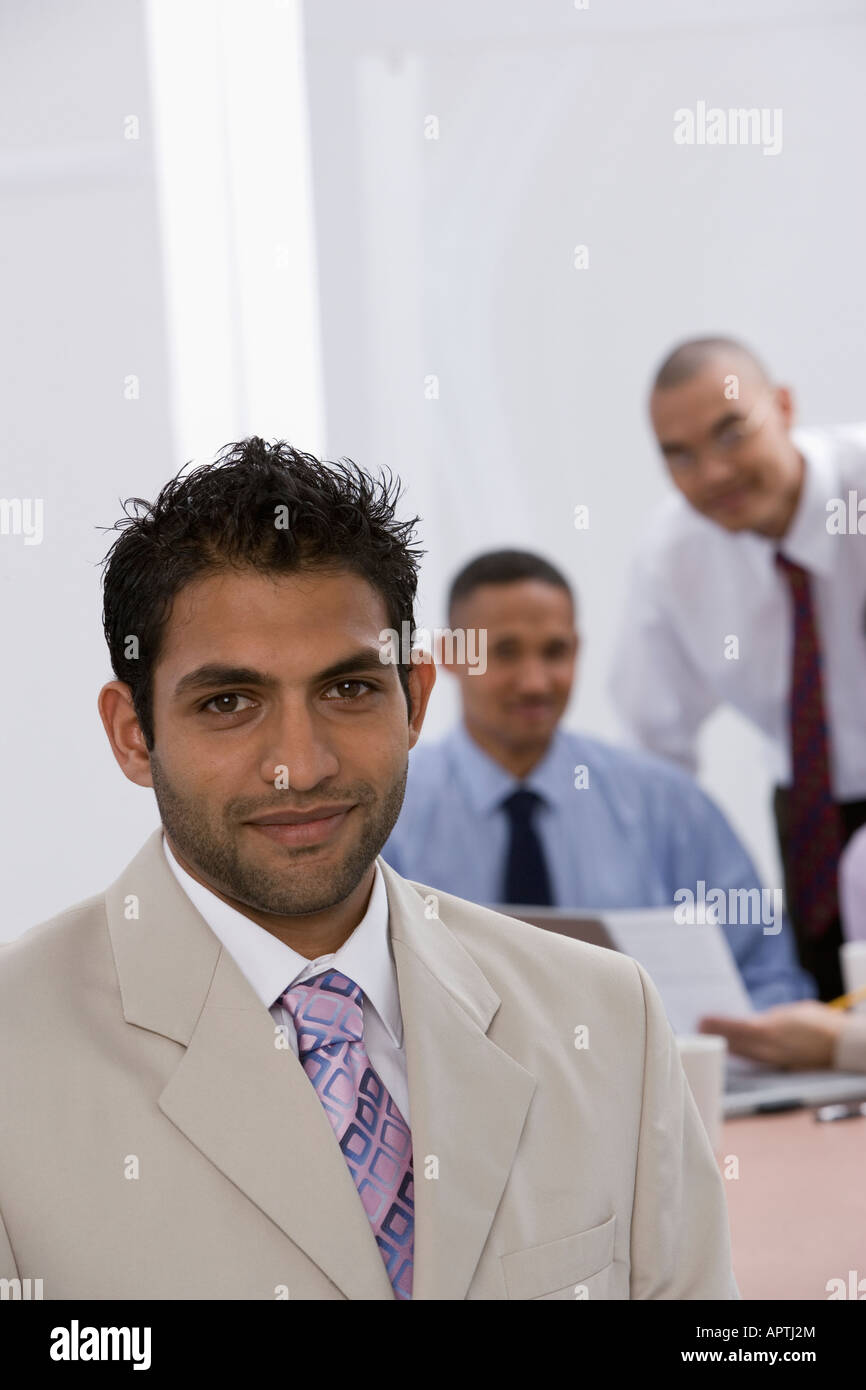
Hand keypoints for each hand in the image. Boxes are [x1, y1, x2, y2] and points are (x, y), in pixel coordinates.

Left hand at [698, 1001, 845, 1069]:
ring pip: (743, 1053)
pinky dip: (742, 1053)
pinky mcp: (782, 1067)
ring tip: (709, 1038)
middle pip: (734, 1042)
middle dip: (715, 1035)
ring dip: (726, 1046)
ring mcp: (775, 1060)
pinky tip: (733, 1049)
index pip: (736, 1027)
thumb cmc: (820, 1023)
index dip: (718, 1024)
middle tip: (697, 1028)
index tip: (701, 1019)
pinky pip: (756, 1060)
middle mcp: (770, 1048)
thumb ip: (771, 1018)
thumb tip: (751, 1023)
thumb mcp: (793, 1013)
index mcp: (771, 1029)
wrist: (844, 1045)